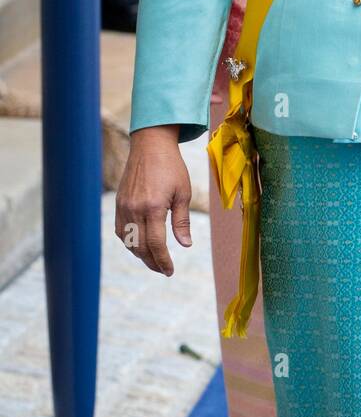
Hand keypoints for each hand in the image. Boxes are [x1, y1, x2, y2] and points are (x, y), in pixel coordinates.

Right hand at [114, 125, 191, 274]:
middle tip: (164, 270)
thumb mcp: (183, 193)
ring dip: (140, 254)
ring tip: (154, 259)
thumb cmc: (172, 167)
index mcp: (153, 208)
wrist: (150, 145)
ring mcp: (124, 207)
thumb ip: (182, 221)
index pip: (156, 245)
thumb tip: (185, 245)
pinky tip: (140, 244)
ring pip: (128, 242)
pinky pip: (120, 230)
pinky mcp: (119, 203)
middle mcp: (135, 210)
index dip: (163, 262)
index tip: (170, 271)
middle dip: (152, 262)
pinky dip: (129, 242)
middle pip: (140, 248)